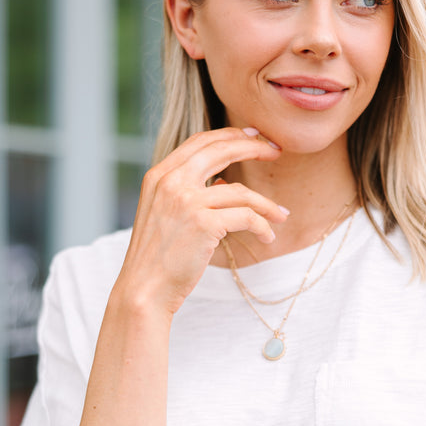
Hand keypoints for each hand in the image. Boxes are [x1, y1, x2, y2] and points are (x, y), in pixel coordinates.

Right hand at [116, 127, 285, 314]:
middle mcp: (171, 181)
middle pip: (222, 150)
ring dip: (267, 204)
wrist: (143, 290)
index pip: (200, 142)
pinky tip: (268, 237)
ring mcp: (186, 201)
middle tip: (276, 152)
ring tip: (281, 215)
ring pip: (241, 192)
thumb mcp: (165, 215)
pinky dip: (263, 226)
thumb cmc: (157, 258)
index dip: (230, 136)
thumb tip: (221, 183)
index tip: (254, 136)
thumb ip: (188, 194)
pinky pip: (246, 217)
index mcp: (159, 175)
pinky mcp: (204, 223)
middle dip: (254, 147)